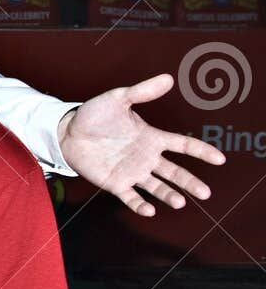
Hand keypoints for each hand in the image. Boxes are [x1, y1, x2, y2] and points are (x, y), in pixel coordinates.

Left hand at [59, 73, 225, 215]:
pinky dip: (139, 205)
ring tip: (180, 202)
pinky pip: (130, 197)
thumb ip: (142, 92)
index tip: (220, 159)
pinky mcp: (115, 183)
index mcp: (151, 138)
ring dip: (168, 195)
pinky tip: (149, 210)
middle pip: (174, 172)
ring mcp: (131, 172)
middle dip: (190, 182)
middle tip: (206, 193)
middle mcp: (146, 157)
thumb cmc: (94, 115)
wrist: (68, 132)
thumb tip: (168, 78)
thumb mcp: (118, 99)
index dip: (201, 151)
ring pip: (156, 186)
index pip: (183, 145)